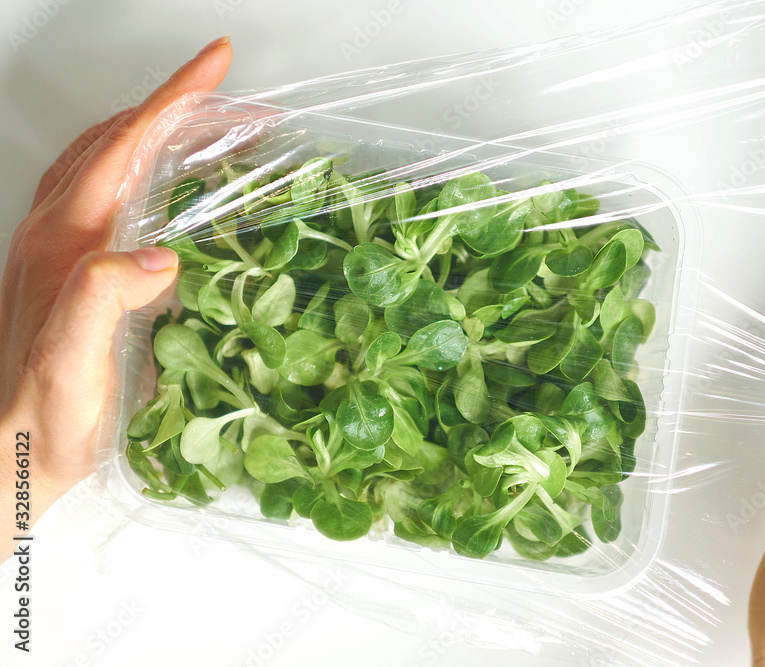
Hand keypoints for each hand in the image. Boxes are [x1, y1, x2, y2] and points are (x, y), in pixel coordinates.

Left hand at [0, 37, 232, 559]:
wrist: (10, 453)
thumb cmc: (47, 418)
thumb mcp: (74, 362)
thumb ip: (103, 298)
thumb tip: (158, 255)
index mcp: (67, 242)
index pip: (126, 148)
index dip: (175, 102)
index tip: (218, 67)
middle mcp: (57, 232)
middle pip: (118, 141)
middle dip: (178, 107)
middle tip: (236, 99)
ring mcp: (59, 248)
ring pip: (107, 160)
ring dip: (158, 131)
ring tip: (210, 127)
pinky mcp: (68, 269)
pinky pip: (104, 192)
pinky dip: (140, 166)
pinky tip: (165, 184)